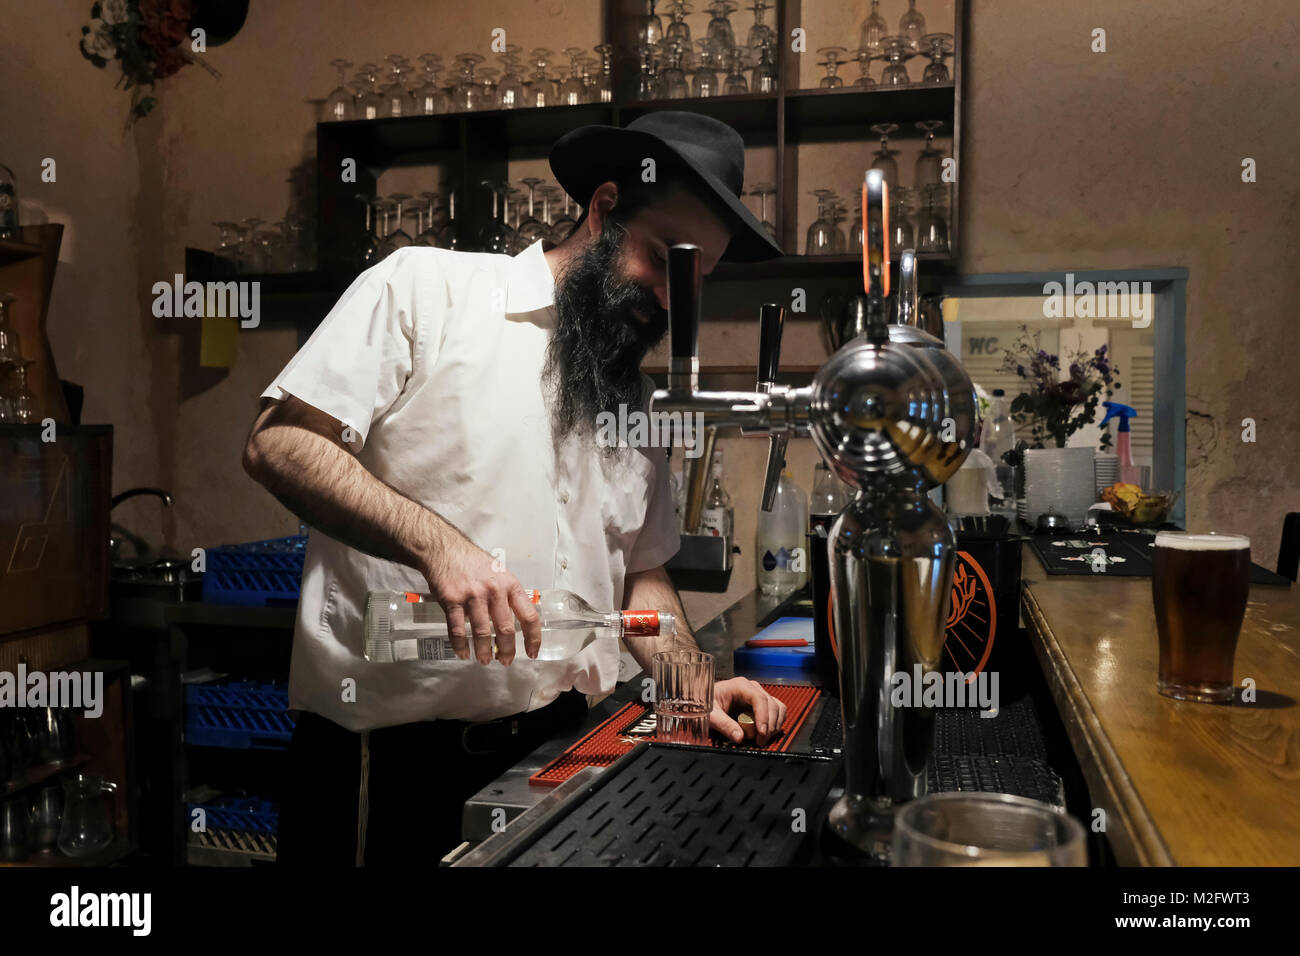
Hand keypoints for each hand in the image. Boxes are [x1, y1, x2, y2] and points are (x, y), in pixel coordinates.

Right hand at [421, 529, 539, 664]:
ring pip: (483, 633)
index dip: (533, 638)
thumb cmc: (473, 562)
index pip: (529, 616)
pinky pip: (458, 630)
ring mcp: (473, 596)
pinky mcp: (452, 600)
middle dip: (506, 651)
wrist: (444, 549)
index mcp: (510, 585)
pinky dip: (461, 646)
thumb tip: (519, 620)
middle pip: (506, 629)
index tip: (532, 652)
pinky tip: (463, 653)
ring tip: (484, 660)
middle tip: (504, 661)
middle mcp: (494, 590)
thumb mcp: (500, 573)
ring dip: (484, 651)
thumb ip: (509, 594)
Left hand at [710, 677, 787, 746]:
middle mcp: (752, 688)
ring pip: (777, 707)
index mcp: (740, 686)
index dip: (764, 716)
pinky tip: (767, 732)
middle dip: (769, 725)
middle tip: (761, 740)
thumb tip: (740, 737)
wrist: (703, 697)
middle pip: (771, 704)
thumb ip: (724, 725)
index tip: (762, 732)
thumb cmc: (707, 701)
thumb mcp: (711, 714)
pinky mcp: (761, 703)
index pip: (759, 699)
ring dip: (775, 725)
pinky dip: (775, 722)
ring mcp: (758, 694)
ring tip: (763, 738)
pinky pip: (776, 710)